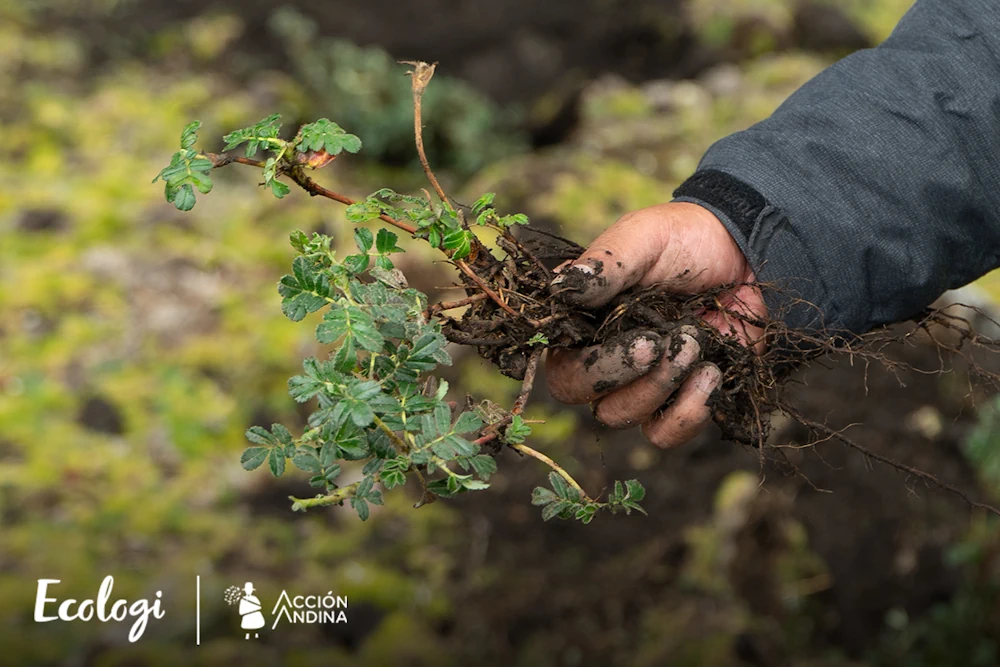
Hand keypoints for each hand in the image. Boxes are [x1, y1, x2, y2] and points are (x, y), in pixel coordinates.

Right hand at [544, 202, 764, 447]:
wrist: (744, 250)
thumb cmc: (683, 240)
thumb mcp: (642, 238)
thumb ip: (604, 263)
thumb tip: (562, 285)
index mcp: (583, 325)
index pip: (563, 369)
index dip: (594, 368)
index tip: (642, 340)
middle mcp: (603, 361)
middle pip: (591, 402)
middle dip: (631, 379)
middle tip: (665, 343)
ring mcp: (640, 385)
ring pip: (624, 417)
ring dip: (662, 389)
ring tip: (696, 343)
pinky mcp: (679, 400)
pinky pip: (665, 434)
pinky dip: (689, 412)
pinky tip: (712, 373)